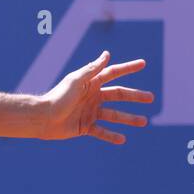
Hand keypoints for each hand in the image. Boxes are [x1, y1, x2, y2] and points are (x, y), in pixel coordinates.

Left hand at [38, 51, 153, 143]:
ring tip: (144, 122)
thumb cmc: (58, 97)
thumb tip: (107, 54)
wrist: (43, 118)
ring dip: (129, 118)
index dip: (127, 68)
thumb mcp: (76, 80)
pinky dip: (111, 136)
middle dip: (135, 96)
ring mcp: (90, 112)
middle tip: (151, 98)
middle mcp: (92, 97)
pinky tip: (123, 139)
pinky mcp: (85, 127)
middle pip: (118, 95)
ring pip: (114, 115)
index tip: (143, 63)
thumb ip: (92, 69)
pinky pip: (102, 131)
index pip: (113, 73)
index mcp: (90, 83)